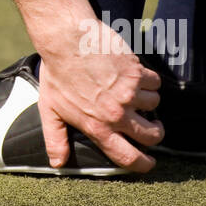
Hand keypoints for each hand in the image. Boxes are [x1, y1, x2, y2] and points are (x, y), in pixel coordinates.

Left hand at [37, 18, 163, 172]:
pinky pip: (155, 82)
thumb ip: (56, 139)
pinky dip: (148, 79)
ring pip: (154, 105)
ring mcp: (129, 93)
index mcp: (98, 127)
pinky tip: (136, 75)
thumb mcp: (50, 110)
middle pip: (151, 136)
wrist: (67, 40)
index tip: (149, 163)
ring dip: (148, 100)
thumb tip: (58, 163)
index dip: (143, 165)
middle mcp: (117, 114)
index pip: (128, 158)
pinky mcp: (137, 73)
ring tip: (135, 92)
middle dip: (155, 134)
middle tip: (152, 128)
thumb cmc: (57, 74)